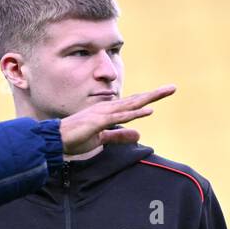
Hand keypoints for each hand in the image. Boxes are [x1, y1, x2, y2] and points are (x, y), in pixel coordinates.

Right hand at [58, 84, 175, 154]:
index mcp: (109, 112)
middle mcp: (108, 108)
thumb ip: (120, 136)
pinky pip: (120, 117)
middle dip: (155, 94)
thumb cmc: (76, 138)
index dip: (149, 98)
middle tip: (173, 88)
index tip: (164, 93)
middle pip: (136, 99)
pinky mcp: (99, 121)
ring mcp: (103, 113)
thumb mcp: (102, 139)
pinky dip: (135, 113)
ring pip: (130, 105)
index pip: (133, 104)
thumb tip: (139, 134)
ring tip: (165, 92)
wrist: (56, 140)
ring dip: (148, 98)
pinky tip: (148, 110)